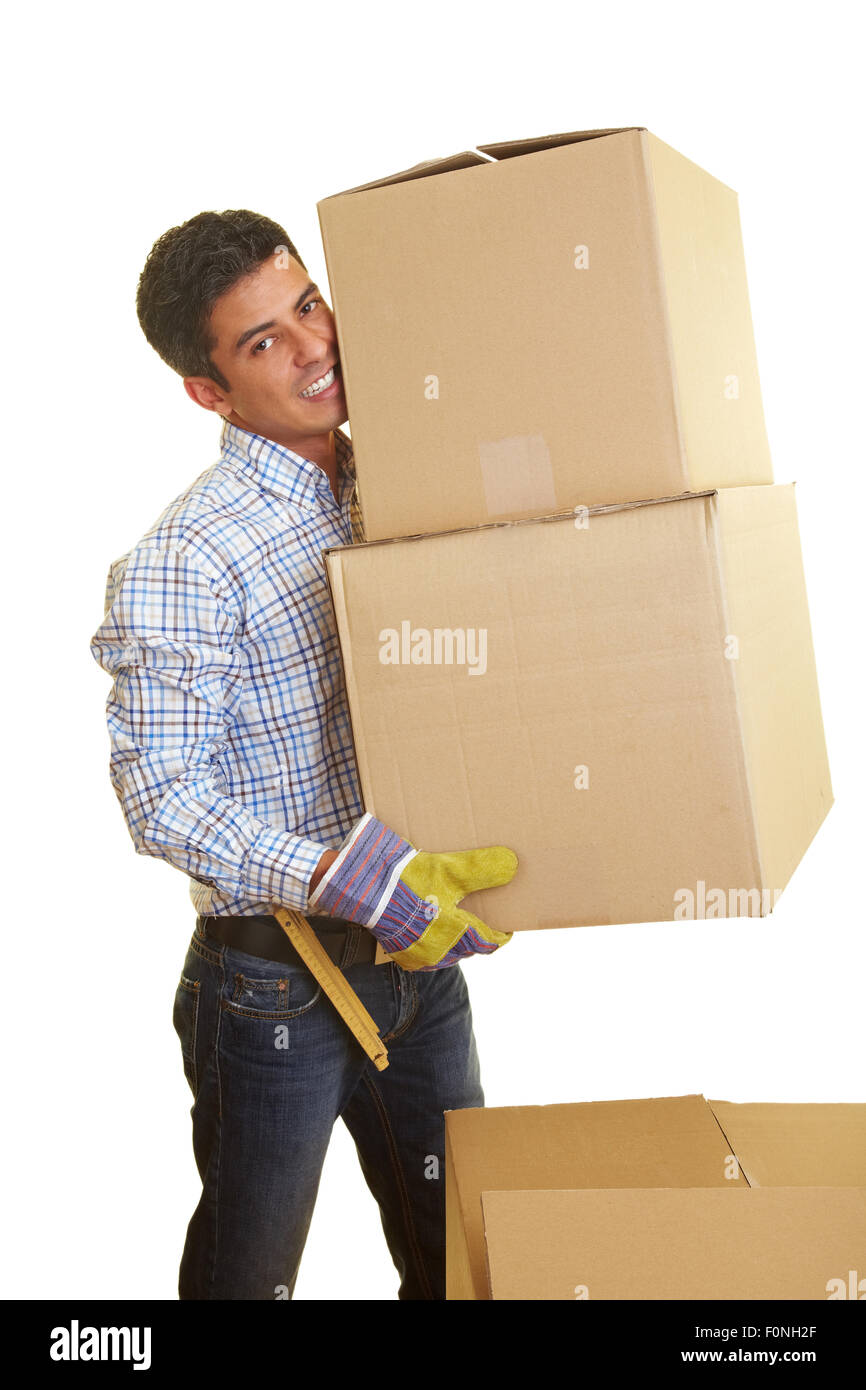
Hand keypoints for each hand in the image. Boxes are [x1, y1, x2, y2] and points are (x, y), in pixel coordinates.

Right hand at [307, 814, 516, 970]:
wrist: (362, 888)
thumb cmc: (406, 878)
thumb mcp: (447, 869)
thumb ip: (481, 869)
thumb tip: (512, 864)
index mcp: (455, 933)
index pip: (488, 942)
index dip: (501, 935)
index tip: (507, 928)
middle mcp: (439, 951)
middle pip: (469, 949)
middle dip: (477, 937)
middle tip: (481, 920)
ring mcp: (419, 956)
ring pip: (449, 956)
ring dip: (455, 943)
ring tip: (456, 925)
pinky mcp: (402, 956)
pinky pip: (427, 958)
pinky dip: (434, 947)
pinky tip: (432, 932)